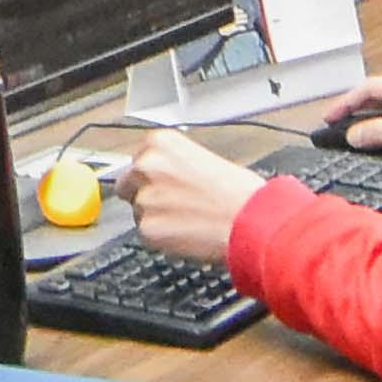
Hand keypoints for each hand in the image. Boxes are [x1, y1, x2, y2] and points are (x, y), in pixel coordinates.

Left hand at [129, 126, 264, 262]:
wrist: (251, 221)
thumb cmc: (240, 192)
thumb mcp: (204, 158)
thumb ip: (174, 163)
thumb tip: (163, 174)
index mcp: (160, 143)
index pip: (138, 159)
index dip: (153, 176)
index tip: (165, 184)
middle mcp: (146, 166)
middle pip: (129, 184)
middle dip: (148, 195)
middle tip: (175, 205)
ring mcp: (144, 198)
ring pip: (138, 211)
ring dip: (156, 217)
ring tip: (188, 220)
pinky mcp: (147, 228)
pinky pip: (147, 233)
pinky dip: (162, 237)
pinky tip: (186, 233)